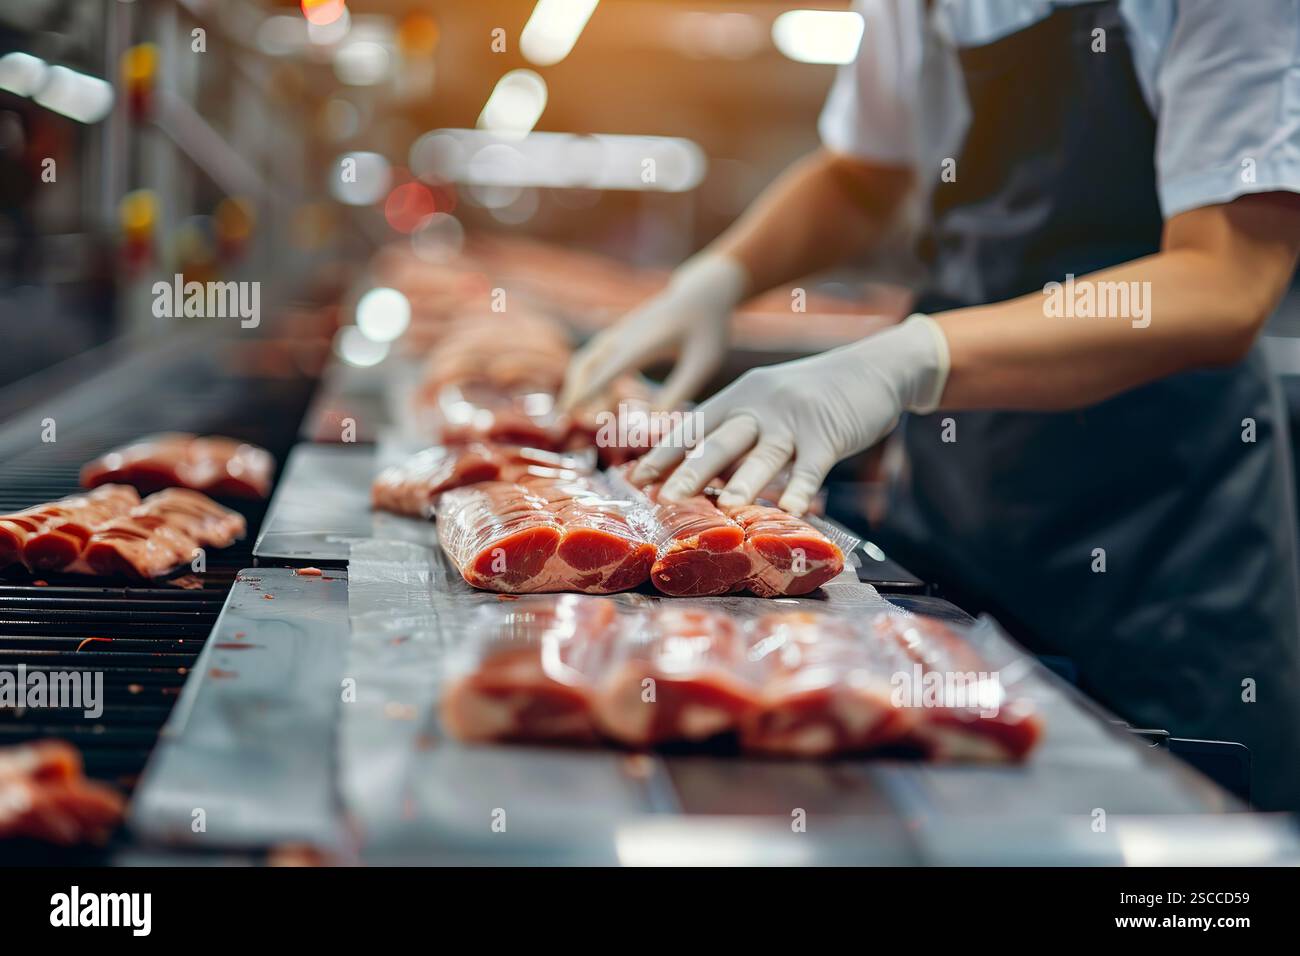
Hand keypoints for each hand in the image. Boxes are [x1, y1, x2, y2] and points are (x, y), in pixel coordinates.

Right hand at [559, 254, 748, 411]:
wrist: (702, 294)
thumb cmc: (707, 330)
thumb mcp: (703, 363)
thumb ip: (679, 392)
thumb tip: (654, 422)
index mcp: (646, 341)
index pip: (611, 369)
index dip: (591, 391)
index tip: (573, 410)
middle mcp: (626, 335)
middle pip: (586, 363)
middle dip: (575, 392)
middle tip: (571, 421)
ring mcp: (619, 333)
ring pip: (586, 360)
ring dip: (579, 387)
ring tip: (584, 414)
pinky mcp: (619, 336)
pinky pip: (595, 359)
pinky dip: (590, 380)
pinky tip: (602, 402)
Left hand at [631, 314, 949, 514]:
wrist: (871, 369)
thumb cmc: (807, 397)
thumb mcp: (765, 403)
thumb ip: (735, 433)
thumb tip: (697, 472)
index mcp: (737, 397)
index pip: (693, 426)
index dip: (664, 453)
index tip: (637, 478)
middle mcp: (759, 405)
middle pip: (721, 441)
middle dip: (692, 471)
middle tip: (666, 498)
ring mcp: (794, 420)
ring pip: (764, 454)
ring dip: (745, 482)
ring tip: (728, 508)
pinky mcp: (828, 434)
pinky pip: (811, 466)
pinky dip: (801, 489)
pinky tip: (791, 510)